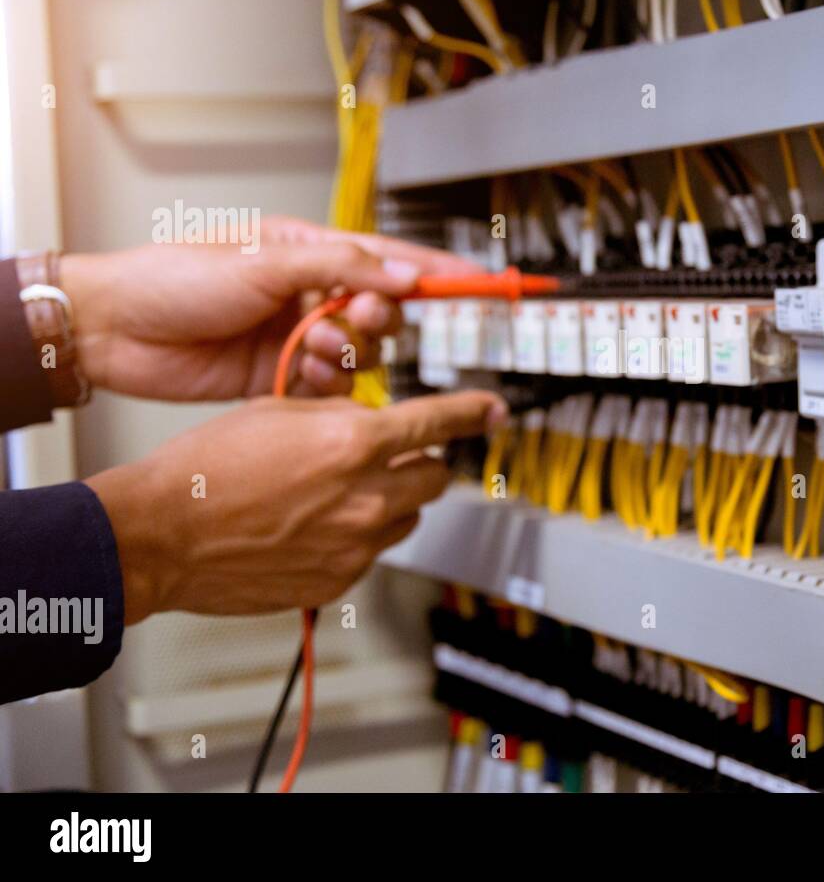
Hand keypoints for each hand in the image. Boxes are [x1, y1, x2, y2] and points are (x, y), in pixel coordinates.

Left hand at [61, 216, 479, 400]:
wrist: (114, 331)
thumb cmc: (172, 279)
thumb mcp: (263, 261)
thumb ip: (340, 267)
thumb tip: (401, 272)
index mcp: (308, 251)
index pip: (389, 258)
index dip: (439, 271)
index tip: (482, 281)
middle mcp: (309, 292)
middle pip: (382, 310)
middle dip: (378, 318)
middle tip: (357, 317)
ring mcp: (295, 337)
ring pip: (359, 354)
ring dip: (344, 354)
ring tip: (308, 346)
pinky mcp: (280, 378)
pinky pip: (329, 388)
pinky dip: (324, 386)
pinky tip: (298, 375)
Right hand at [86, 389, 505, 621]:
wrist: (163, 535)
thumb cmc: (205, 471)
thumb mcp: (278, 413)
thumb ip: (340, 416)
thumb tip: (375, 420)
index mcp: (353, 444)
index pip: (439, 423)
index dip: (473, 413)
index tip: (492, 412)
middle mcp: (366, 497)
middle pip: (436, 476)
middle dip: (420, 462)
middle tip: (388, 458)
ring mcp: (356, 544)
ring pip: (409, 517)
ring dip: (391, 502)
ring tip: (337, 495)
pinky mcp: (339, 580)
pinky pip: (373, 553)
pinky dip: (359, 537)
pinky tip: (314, 527)